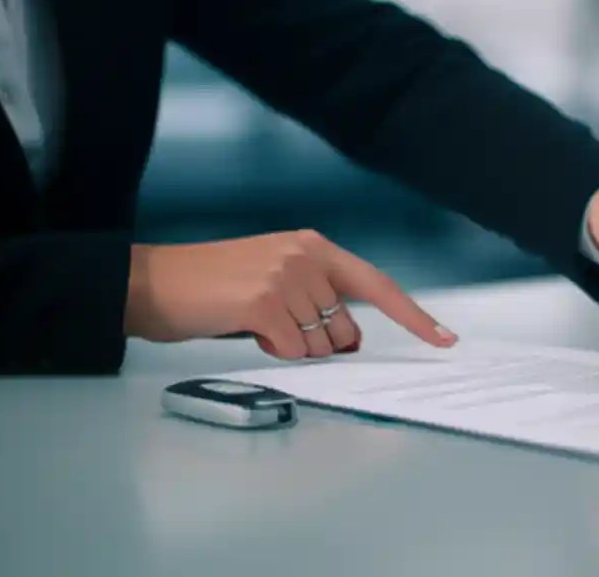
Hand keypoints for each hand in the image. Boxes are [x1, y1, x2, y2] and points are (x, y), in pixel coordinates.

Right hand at [123, 230, 456, 358]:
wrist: (152, 283)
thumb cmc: (211, 288)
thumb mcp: (273, 279)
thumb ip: (316, 300)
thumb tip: (350, 340)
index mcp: (312, 246)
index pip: (378, 284)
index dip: (414, 315)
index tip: (445, 339)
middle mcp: (305, 255)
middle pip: (345, 329)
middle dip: (318, 343)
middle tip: (273, 326)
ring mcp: (286, 276)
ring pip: (320, 345)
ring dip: (290, 348)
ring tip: (252, 322)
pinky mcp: (264, 302)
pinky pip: (292, 351)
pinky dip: (271, 352)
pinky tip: (243, 328)